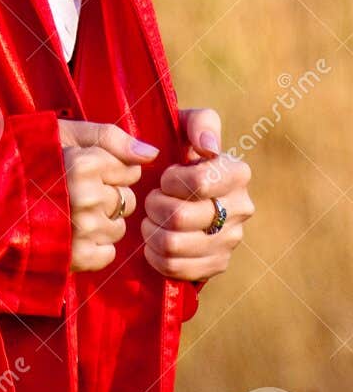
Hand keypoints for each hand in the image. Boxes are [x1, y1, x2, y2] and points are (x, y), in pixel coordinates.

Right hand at [57, 119, 158, 273]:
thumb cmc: (29, 158)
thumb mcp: (66, 134)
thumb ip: (110, 138)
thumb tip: (151, 154)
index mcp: (82, 164)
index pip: (129, 170)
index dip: (109, 169)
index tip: (84, 169)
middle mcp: (84, 198)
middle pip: (127, 199)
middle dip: (108, 195)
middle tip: (76, 192)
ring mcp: (80, 230)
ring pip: (119, 227)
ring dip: (102, 221)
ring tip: (72, 213)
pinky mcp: (76, 257)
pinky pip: (108, 253)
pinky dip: (94, 246)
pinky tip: (72, 234)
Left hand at [141, 107, 254, 281]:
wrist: (175, 188)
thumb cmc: (178, 149)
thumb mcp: (185, 124)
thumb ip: (199, 123)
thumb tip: (208, 146)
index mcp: (237, 173)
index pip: (200, 183)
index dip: (172, 180)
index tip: (165, 176)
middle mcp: (241, 208)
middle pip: (180, 217)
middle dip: (155, 206)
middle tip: (151, 198)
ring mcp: (231, 240)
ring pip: (174, 244)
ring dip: (152, 230)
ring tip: (151, 218)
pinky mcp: (217, 265)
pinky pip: (175, 268)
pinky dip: (156, 255)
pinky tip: (154, 241)